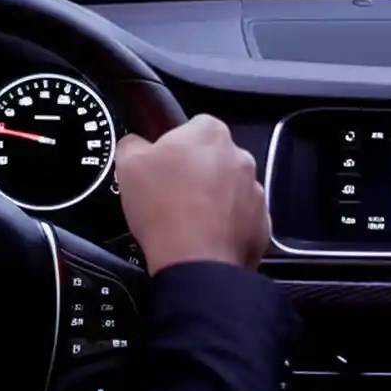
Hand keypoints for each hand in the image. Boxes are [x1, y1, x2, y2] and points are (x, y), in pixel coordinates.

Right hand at [116, 114, 268, 274]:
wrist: (196, 263)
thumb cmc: (163, 209)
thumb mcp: (128, 164)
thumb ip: (132, 143)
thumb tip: (135, 144)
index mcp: (210, 132)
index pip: (191, 128)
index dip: (172, 148)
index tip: (160, 169)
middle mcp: (240, 156)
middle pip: (212, 158)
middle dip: (195, 173)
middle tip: (170, 195)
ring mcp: (255, 190)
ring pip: (228, 189)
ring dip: (212, 199)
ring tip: (186, 221)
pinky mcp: (262, 222)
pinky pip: (240, 218)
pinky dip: (225, 225)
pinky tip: (204, 237)